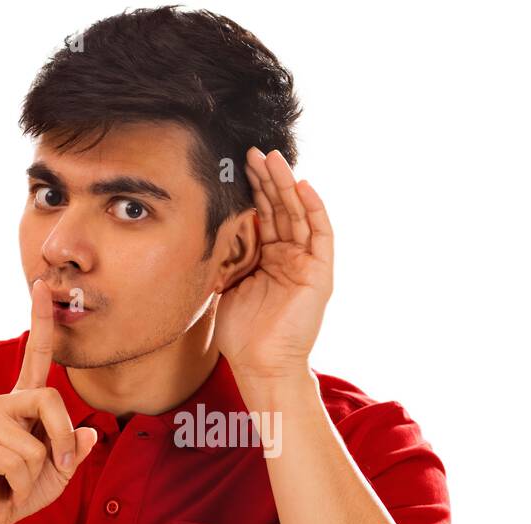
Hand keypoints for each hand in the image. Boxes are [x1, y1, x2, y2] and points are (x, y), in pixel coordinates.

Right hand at [0, 279, 98, 523]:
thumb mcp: (59, 473)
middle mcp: (3, 404)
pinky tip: (3, 486)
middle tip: (56, 467)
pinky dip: (19, 485)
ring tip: (16, 480)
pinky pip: (16, 464)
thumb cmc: (21, 490)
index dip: (40, 321)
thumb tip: (91, 434)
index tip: (42, 285)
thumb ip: (74, 452)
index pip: (35, 356)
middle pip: (50, 401)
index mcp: (25, 403)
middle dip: (62, 440)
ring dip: (35, 474)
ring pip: (35, 445)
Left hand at [212, 147, 333, 383]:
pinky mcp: (320, 273)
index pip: (262, 214)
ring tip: (272, 158)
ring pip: (298, 213)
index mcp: (268, 258)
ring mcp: (306, 263)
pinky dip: (313, 208)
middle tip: (251, 151)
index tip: (235, 165)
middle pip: (280, 208)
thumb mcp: (226, 284)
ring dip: (286, 184)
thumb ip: (227, 255)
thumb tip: (210, 226)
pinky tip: (301, 185)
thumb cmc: (241, 333)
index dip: (251, 189)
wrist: (259, 365)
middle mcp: (290, 256)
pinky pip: (320, 233)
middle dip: (267, 178)